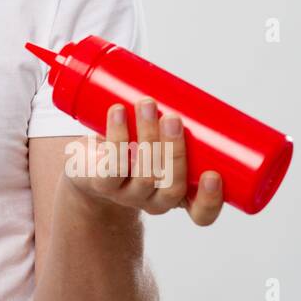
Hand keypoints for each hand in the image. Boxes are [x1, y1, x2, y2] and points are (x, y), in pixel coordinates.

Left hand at [62, 98, 224, 225]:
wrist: (87, 168)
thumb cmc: (134, 149)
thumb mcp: (161, 141)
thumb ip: (178, 122)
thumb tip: (192, 85)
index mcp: (178, 196)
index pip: (201, 215)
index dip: (210, 201)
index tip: (214, 175)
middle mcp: (154, 201)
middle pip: (171, 188)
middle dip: (175, 152)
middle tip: (174, 118)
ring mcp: (127, 195)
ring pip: (143, 174)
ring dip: (147, 136)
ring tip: (147, 105)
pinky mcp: (101, 183)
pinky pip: (112, 164)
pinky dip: (116, 134)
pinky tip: (118, 112)